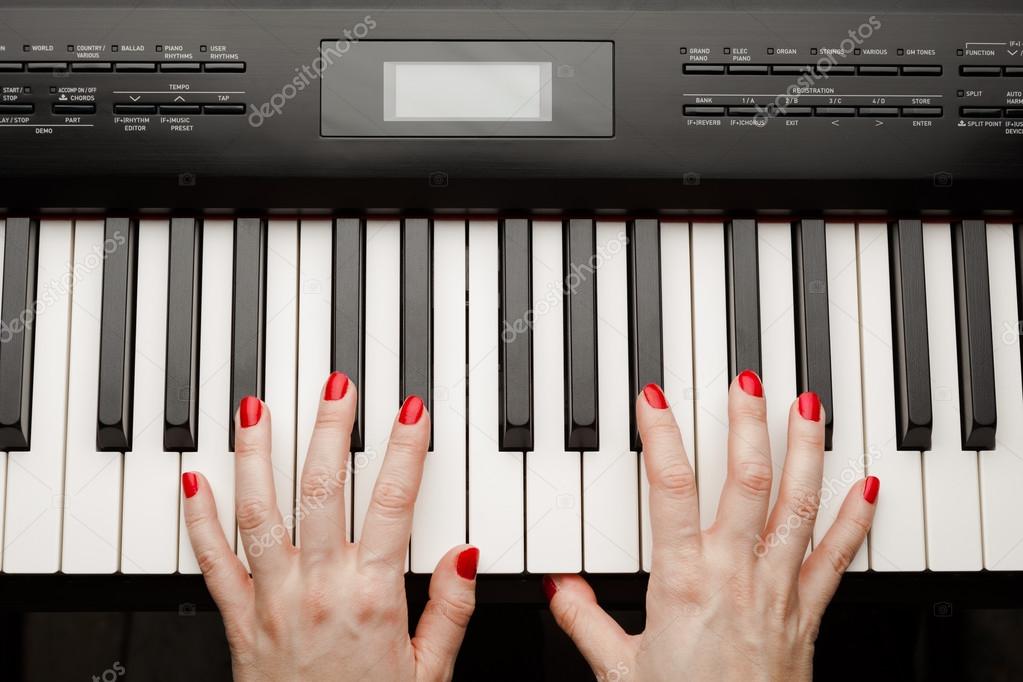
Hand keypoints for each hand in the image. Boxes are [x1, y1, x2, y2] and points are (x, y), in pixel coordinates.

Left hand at [182, 373, 477, 681]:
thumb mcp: (429, 672)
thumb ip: (449, 609)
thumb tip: (467, 554)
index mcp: (371, 598)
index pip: (392, 505)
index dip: (404, 451)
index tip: (410, 411)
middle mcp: (317, 589)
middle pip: (322, 491)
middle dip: (329, 429)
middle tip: (335, 384)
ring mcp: (272, 601)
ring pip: (260, 513)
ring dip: (256, 455)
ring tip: (256, 408)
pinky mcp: (239, 620)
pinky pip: (212, 562)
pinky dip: (199, 519)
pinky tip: (194, 479)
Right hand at [544, 374, 877, 680]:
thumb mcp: (617, 668)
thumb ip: (584, 619)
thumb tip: (558, 585)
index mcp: (683, 581)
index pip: (670, 488)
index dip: (661, 436)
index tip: (655, 398)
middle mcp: (735, 573)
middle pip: (746, 481)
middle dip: (747, 423)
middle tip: (747, 380)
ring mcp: (777, 588)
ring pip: (797, 505)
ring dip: (805, 451)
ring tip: (808, 406)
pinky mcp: (807, 611)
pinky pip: (837, 557)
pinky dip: (854, 519)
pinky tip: (866, 484)